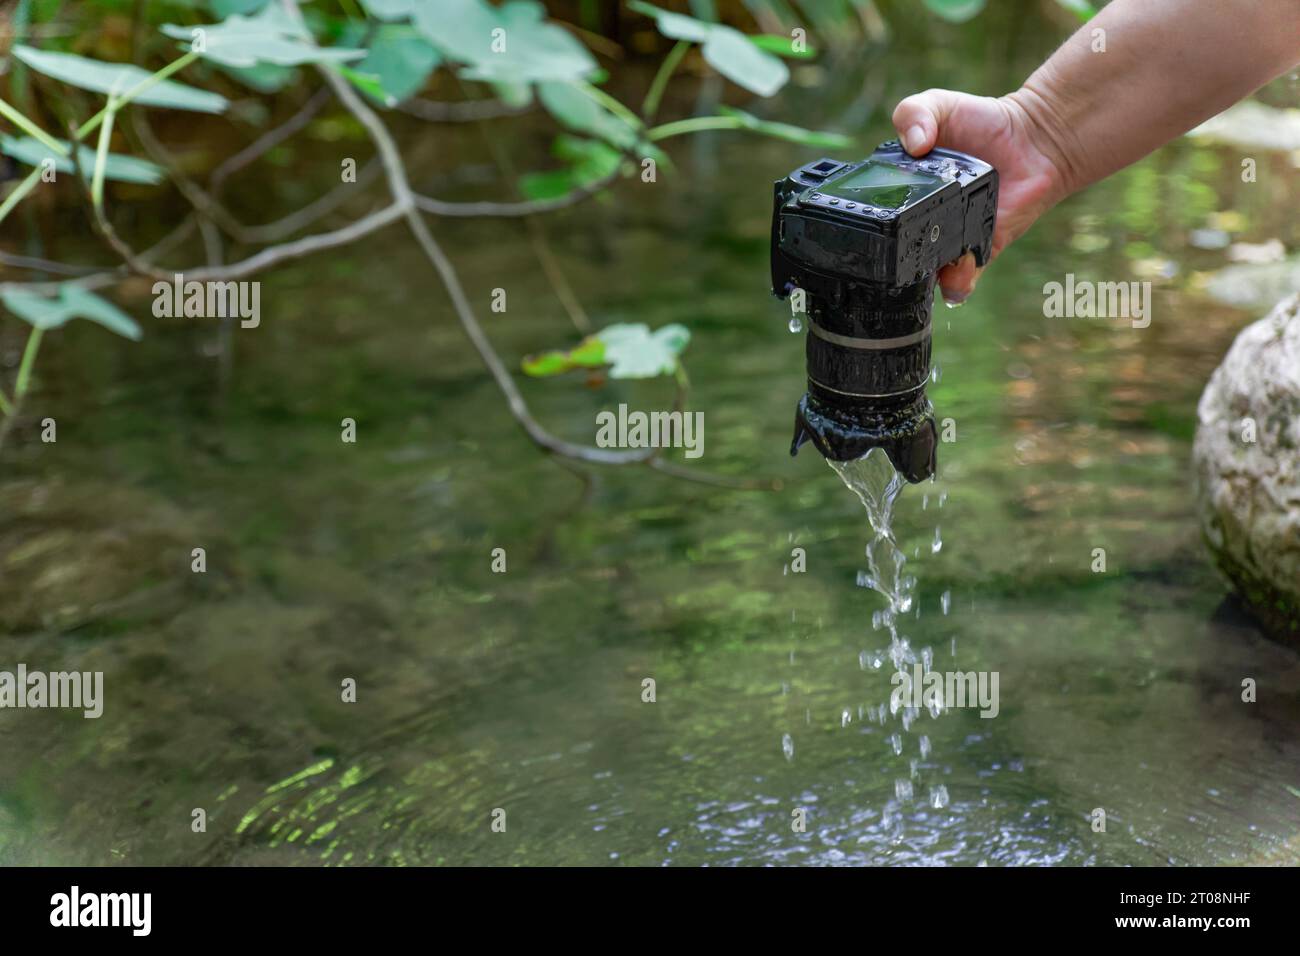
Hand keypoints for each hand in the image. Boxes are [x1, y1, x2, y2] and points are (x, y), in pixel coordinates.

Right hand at [891, 89, 1068, 302]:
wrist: (1032, 139)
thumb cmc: (982, 122)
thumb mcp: (938, 106)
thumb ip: (913, 113)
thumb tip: (914, 145)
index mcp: (904, 191)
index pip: (878, 216)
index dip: (871, 224)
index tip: (868, 226)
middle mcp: (922, 220)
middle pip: (898, 252)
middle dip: (894, 261)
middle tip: (897, 253)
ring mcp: (950, 238)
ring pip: (927, 272)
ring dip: (924, 275)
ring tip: (929, 265)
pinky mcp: (979, 249)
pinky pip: (963, 277)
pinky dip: (957, 280)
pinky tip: (958, 268)